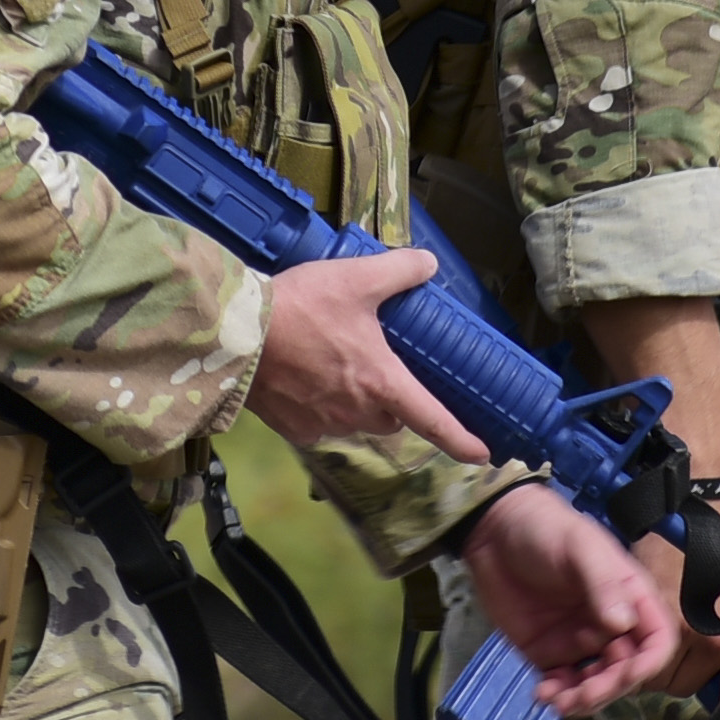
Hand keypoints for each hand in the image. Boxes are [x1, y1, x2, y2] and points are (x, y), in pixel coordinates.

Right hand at [246, 249, 491, 458]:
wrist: (236, 334)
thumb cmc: (302, 306)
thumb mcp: (356, 278)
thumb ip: (399, 271)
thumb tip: (428, 265)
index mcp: (383, 383)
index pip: (434, 421)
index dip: (463, 441)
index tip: (482, 454)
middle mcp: (359, 412)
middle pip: (392, 417)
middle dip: (390, 398)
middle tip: (373, 363)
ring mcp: (324, 424)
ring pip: (355, 421)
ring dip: (353, 402)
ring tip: (329, 365)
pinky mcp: (293, 429)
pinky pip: (318, 424)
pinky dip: (317, 407)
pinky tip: (301, 380)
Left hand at [459, 480, 682, 714]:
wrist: (493, 531)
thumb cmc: (546, 529)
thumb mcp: (580, 547)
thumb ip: (603, 583)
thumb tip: (622, 624)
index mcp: (630, 599)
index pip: (656, 640)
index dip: (648, 662)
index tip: (629, 674)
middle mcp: (611, 626)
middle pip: (626, 670)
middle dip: (609, 687)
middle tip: (583, 694)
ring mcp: (580, 642)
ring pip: (595, 684)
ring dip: (583, 700)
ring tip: (558, 702)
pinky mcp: (548, 653)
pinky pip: (560, 684)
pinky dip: (556, 696)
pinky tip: (542, 696)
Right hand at [651, 490, 719, 696]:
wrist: (710, 489)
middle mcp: (716, 642)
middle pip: (683, 686)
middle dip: (679, 672)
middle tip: (680, 645)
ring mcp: (677, 626)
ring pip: (652, 670)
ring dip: (650, 658)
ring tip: (656, 629)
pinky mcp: (646, 608)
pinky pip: (634, 644)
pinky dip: (629, 640)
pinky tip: (633, 626)